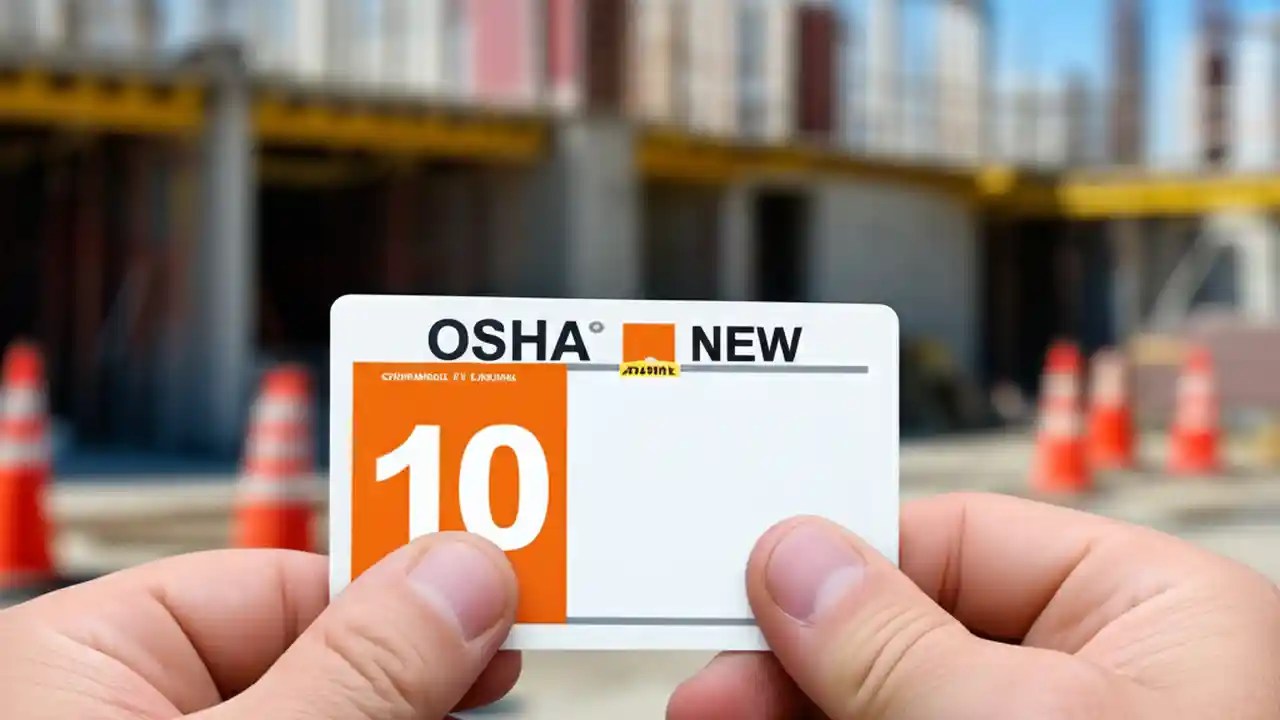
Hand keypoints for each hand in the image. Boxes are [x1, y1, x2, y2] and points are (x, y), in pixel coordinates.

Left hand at [0, 532, 519, 718]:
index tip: (499, 589)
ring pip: (324, 706)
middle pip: (311, 650)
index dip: (400, 582)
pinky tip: (436, 718)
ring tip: (477, 698)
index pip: (278, 580)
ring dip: (408, 702)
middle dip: (413, 656)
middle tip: (505, 663)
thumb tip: (464, 574)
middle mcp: (122, 706)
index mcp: (82, 658)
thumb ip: (353, 672)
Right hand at [669, 493, 1279, 718]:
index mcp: (1153, 616)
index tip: (750, 590)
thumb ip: (894, 644)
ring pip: (897, 715)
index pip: (963, 544)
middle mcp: (1110, 689)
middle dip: (803, 667)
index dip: (846, 563)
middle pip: (913, 639)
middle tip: (713, 694)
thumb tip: (798, 563)